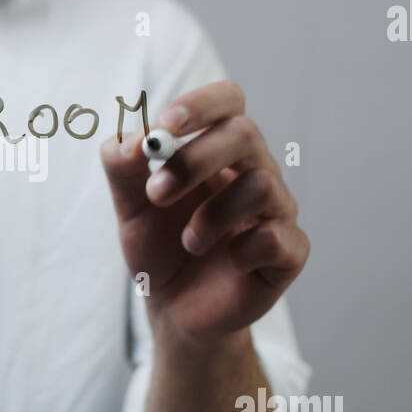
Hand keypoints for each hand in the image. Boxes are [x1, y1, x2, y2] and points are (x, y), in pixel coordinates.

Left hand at [100, 81, 308, 345]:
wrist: (174, 310)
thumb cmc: (159, 247)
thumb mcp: (129, 207)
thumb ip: (122, 168)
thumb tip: (132, 140)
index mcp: (218, 150)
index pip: (227, 101)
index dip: (200, 105)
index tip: (163, 126)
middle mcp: (254, 171)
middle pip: (244, 133)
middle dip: (195, 160)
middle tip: (155, 193)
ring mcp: (277, 210)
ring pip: (261, 184)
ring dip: (212, 215)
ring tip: (188, 242)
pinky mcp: (289, 252)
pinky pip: (276, 237)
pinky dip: (242, 250)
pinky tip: (227, 261)